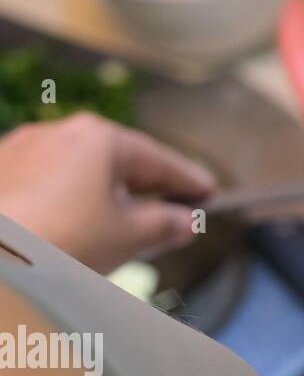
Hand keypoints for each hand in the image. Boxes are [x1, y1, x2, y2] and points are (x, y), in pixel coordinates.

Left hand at [0, 113, 215, 273]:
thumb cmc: (61, 244)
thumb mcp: (128, 238)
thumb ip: (165, 224)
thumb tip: (187, 221)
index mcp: (99, 138)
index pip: (159, 159)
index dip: (190, 180)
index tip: (211, 194)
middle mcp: (59, 131)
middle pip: (118, 161)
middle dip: (145, 187)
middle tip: (172, 211)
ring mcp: (20, 148)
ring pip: (79, 170)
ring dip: (105, 194)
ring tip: (120, 227)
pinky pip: (46, 181)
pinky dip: (68, 199)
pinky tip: (74, 226)